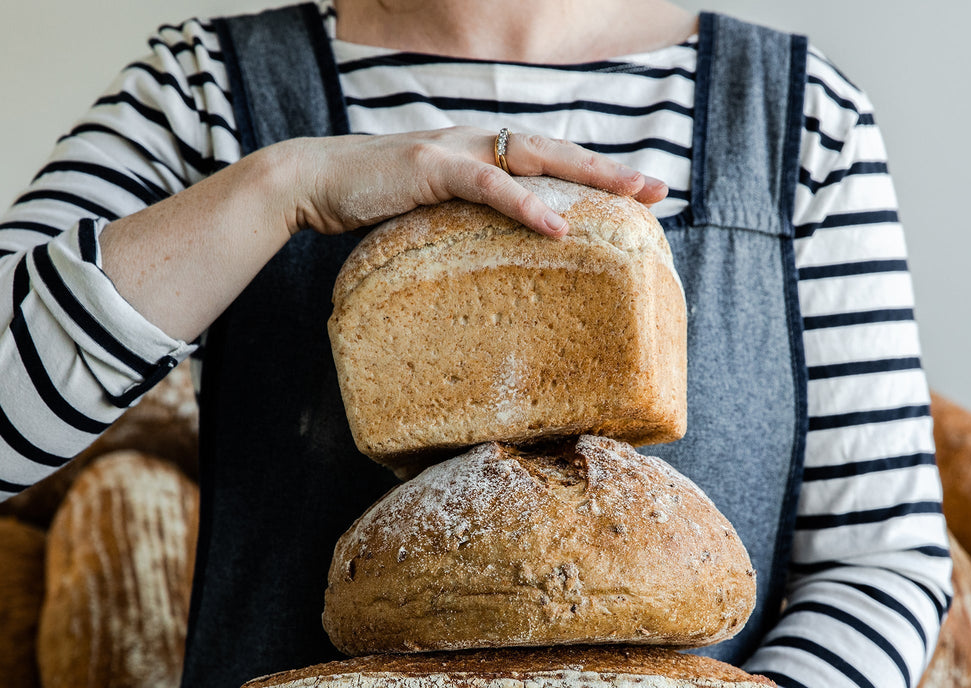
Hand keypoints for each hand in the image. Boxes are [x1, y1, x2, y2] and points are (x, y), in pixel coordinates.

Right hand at [274, 126, 668, 237]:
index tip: (638, 194)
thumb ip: (464, 223)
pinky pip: (489, 184)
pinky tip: (558, 223)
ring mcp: (456, 150)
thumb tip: (495, 261)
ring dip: (589, 176)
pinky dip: (526, 203)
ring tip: (632, 198)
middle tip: (658, 191)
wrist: (312, 180)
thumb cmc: (368, 202)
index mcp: (479, 154)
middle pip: (558, 152)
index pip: (549, 160)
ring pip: (537, 158)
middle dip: (610, 170)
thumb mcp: (429, 213)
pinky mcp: (431, 167)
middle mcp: (476, 143)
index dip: (595, 173)